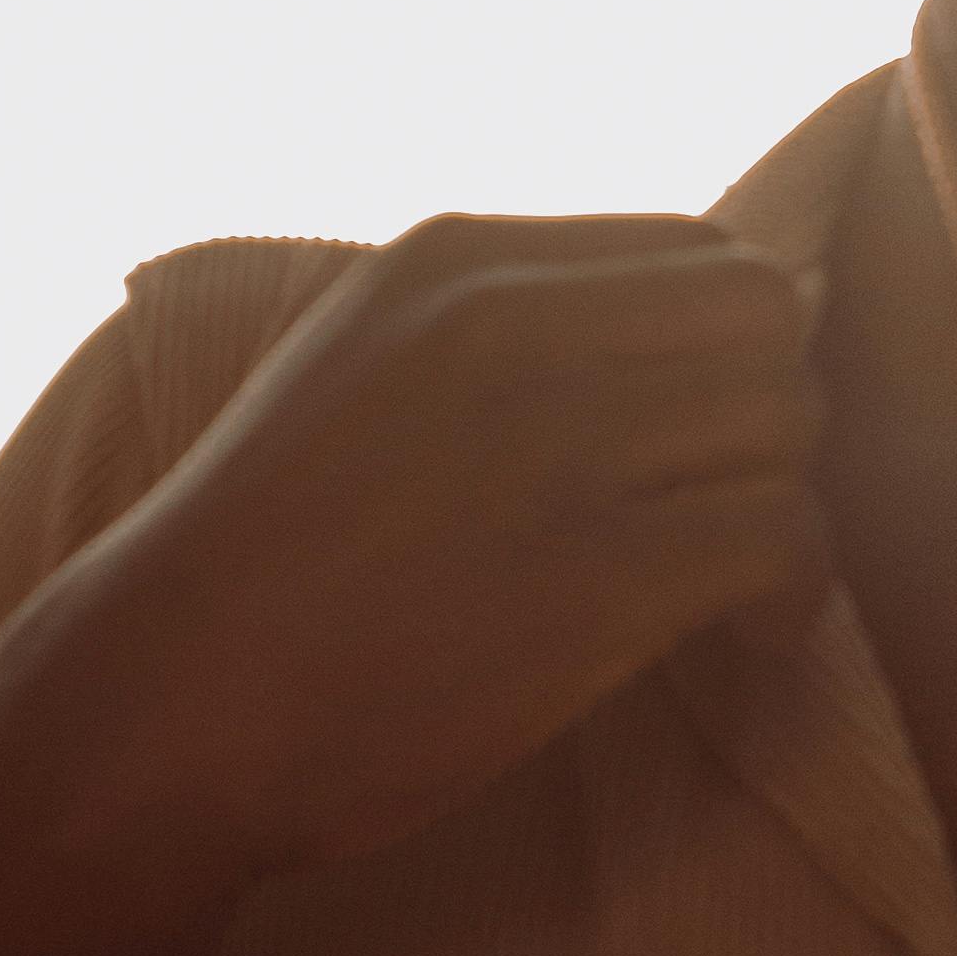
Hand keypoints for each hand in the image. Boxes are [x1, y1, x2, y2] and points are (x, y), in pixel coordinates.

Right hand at [75, 213, 829, 878]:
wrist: (161, 707)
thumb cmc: (260, 562)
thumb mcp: (353, 366)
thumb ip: (491, 328)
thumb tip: (673, 336)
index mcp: (454, 261)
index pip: (692, 247)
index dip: (718, 347)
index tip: (694, 433)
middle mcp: (509, 323)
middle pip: (763, 316)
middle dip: (769, 411)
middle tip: (728, 502)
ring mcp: (554, 443)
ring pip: (788, 419)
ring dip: (785, 503)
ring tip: (736, 586)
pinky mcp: (596, 572)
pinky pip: (784, 536)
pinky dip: (795, 592)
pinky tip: (753, 636)